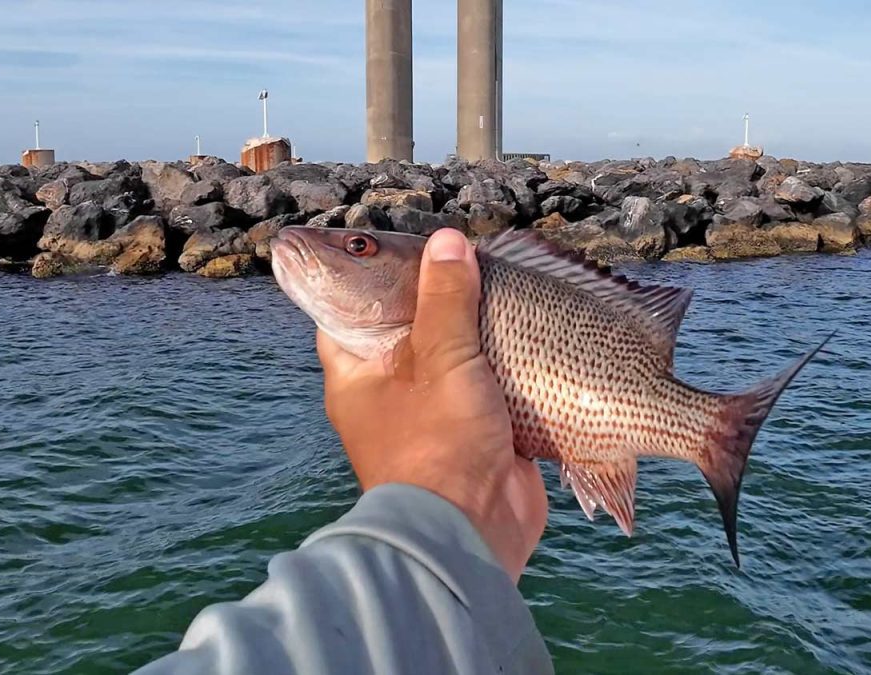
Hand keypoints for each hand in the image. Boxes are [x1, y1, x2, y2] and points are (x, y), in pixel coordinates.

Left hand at [316, 228, 547, 582]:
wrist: (472, 531)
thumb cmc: (437, 442)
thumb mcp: (442, 357)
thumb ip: (446, 297)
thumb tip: (449, 242)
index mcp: (356, 375)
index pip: (346, 311)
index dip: (368, 276)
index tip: (401, 247)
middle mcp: (387, 395)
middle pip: (407, 331)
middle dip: (437, 300)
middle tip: (463, 260)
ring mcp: (431, 417)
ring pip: (451, 359)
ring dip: (476, 332)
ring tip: (499, 286)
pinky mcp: (473, 434)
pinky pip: (486, 390)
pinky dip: (504, 367)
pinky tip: (525, 334)